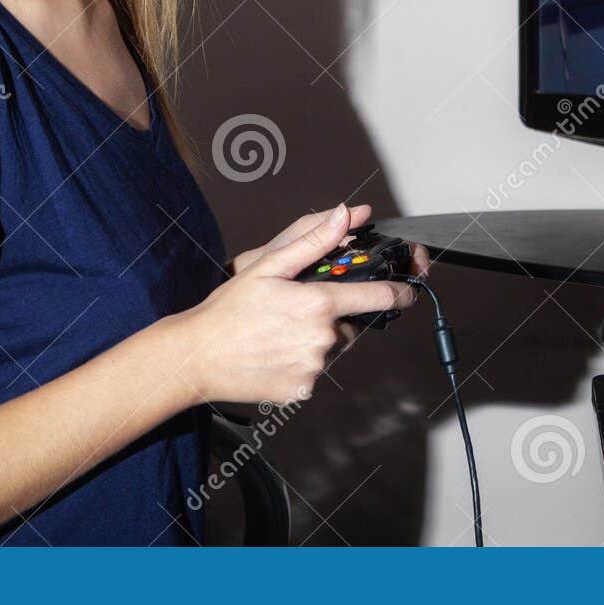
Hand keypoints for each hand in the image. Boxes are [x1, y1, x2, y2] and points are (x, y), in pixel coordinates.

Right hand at [182, 204, 418, 404]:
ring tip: (282, 329)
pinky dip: (303, 359)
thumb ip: (314, 241)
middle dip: (338, 313)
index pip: (380, 296)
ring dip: (320, 337)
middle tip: (301, 308)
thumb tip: (347, 215)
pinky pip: (316, 370)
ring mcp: (314, 367)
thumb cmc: (228, 309)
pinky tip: (276, 350)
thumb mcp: (269, 265)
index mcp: (320, 304)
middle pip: (353, 323)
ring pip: (334, 347)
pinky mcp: (303, 389)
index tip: (408, 290)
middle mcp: (323, 338)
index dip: (400, 291)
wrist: (195, 357)